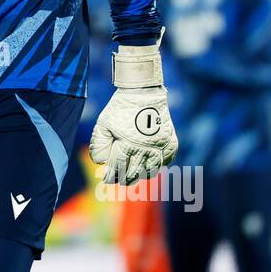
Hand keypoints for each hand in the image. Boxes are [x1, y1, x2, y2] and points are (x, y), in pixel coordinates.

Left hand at [89, 31, 178, 184]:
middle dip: (123, 178)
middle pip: (134, 173)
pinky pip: (164, 162)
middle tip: (117, 179)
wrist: (143, 92)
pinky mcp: (171, 143)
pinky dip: (156, 165)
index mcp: (129, 145)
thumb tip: (103, 164)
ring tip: (131, 174)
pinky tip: (148, 164)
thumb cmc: (120, 109)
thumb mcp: (103, 124)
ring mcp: (161, 147)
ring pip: (150, 171)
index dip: (111, 176)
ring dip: (140, 174)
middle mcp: (147, 149)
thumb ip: (99, 145)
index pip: (119, 169)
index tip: (105, 179)